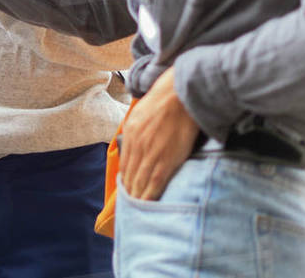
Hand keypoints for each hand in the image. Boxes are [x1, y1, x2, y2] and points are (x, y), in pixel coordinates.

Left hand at [119, 67, 200, 200]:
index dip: (126, 179)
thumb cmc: (165, 100)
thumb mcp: (141, 113)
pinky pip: (154, 184)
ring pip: (140, 182)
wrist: (179, 95)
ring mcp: (150, 154)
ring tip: (139, 209)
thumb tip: (136, 143)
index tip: (127, 189)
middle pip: (131, 176)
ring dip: (139, 197)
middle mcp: (136, 146)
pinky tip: (148, 204)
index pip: (125, 165)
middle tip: (131, 206)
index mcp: (130, 135)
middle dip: (130, 192)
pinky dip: (150, 196)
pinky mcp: (165, 160)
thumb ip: (137, 130)